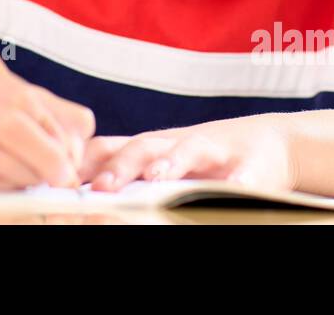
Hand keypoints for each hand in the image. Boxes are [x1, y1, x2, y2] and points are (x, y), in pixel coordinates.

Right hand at [0, 48, 94, 189]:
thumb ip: (45, 106)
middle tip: (68, 175)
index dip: (53, 125)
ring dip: (31, 176)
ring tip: (45, 181)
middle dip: (47, 154)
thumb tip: (86, 126)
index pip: (20, 96)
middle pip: (8, 126)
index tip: (73, 148)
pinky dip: (6, 189)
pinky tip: (16, 188)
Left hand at [81, 116, 296, 192]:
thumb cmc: (202, 158)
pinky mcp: (251, 167)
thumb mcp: (155, 158)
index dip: (87, 163)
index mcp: (149, 149)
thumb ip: (117, 163)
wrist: (270, 144)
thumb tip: (72, 183)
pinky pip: (244, 175)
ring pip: (189, 151)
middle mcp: (176, 146)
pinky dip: (239, 182)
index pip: (109, 149)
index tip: (63, 180)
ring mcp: (213, 153)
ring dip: (172, 163)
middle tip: (101, 188)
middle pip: (143, 147)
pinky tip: (234, 189)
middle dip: (121, 166)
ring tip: (158, 179)